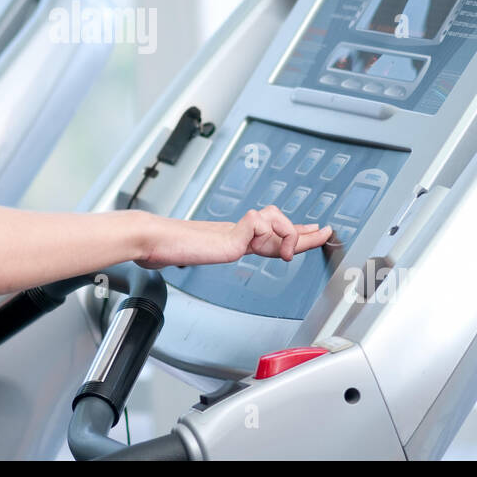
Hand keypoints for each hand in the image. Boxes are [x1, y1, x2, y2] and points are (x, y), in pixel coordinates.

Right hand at [137, 205, 332, 269]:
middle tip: (326, 231)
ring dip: (286, 234)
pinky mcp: (230, 235)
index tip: (311, 232)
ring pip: (273, 220)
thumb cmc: (165, 247)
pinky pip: (259, 225)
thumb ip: (201, 253)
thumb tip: (189, 256)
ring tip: (287, 251)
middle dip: (305, 231)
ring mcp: (234, 232)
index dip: (292, 233)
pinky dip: (267, 232)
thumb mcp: (194, 255)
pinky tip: (264, 239)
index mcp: (230, 237)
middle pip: (278, 224)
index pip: (268, 233)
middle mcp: (235, 231)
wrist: (150, 241)